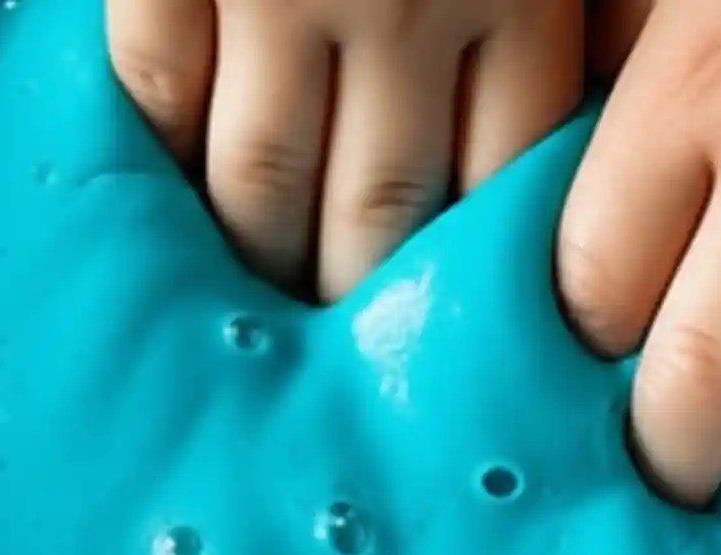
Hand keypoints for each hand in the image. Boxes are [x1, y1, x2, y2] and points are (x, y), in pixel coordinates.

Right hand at [107, 0, 581, 299]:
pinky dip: (166, 154)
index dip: (471, 270)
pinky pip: (161, 90)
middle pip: (381, 210)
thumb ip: (555, 21)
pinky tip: (174, 198)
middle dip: (361, 295)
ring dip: (260, 256)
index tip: (455, 330)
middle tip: (346, 353)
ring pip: (264, 180)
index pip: (503, 186)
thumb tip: (559, 152)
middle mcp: (404, 8)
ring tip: (262, 305)